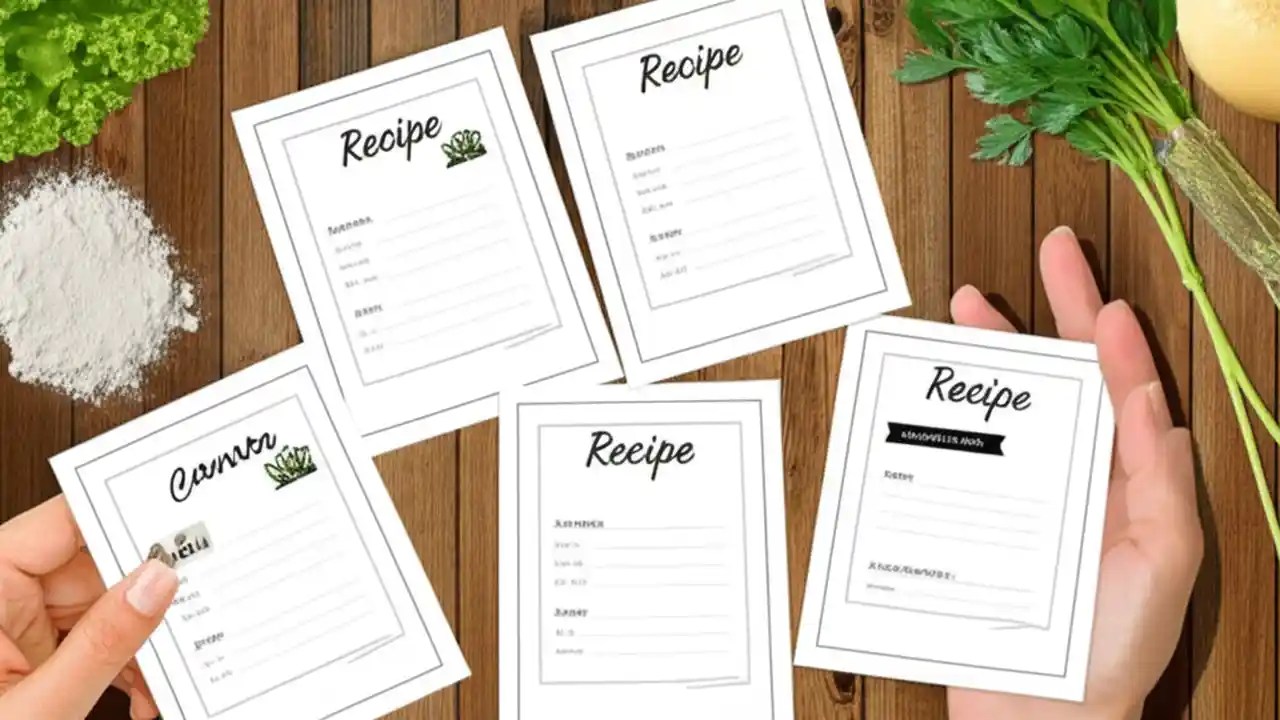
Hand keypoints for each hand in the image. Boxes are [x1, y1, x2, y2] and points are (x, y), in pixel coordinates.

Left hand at [0, 495, 177, 718]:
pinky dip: (125, 666)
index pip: (64, 522)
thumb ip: (102, 644)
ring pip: (103, 606)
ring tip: (158, 681)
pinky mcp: (32, 653)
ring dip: (140, 645)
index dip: (124, 516)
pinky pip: (93, 638)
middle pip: (94, 567)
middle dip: (144, 602)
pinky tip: (141, 694)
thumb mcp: (38, 710)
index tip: (182, 527)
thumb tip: (156, 583)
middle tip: (188, 619)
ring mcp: (15, 624)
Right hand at [946, 227, 1202, 719]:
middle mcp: (1083, 476)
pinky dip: (956, 416)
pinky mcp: (985, 516)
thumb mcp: (1162, 561)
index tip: (1094, 292)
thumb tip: (1145, 399)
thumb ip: (1161, 480)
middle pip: (1069, 378)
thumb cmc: (1113, 646)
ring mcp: (1031, 493)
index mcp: (1132, 481)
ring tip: (972, 310)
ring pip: (1016, 405)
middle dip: (1058, 314)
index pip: (1124, 389)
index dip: (1113, 337)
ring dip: (999, 355)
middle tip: (1048, 254)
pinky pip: (970, 453)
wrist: (1040, 710)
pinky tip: (941, 393)